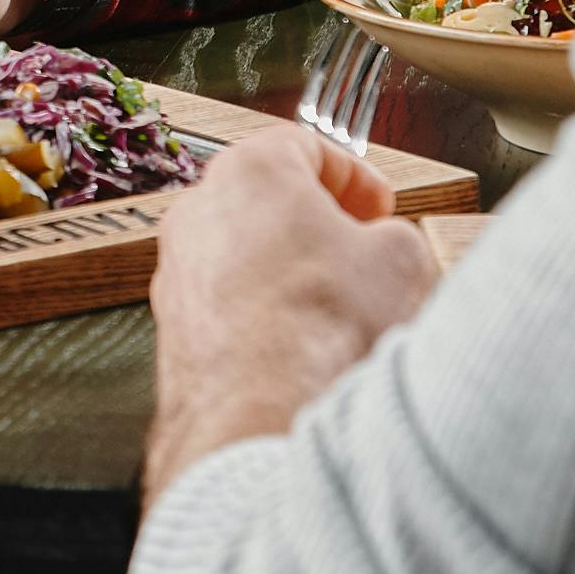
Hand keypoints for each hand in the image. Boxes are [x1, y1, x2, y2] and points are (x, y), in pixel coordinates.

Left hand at [143, 127, 436, 504]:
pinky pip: (227, 314)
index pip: (304, 145)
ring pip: (244, 260)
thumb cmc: (322, 335)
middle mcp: (199, 215)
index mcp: (250, 171)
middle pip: (267, 202)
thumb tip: (388, 250)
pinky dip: (263, 323)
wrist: (260, 428)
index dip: (354, 175)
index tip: (379, 204)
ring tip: (340, 317)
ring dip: (290, 278)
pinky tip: (304, 358)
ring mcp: (178, 278)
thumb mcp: (401, 262)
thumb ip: (396, 237)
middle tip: (360, 253)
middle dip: (319, 227)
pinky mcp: (173, 337)